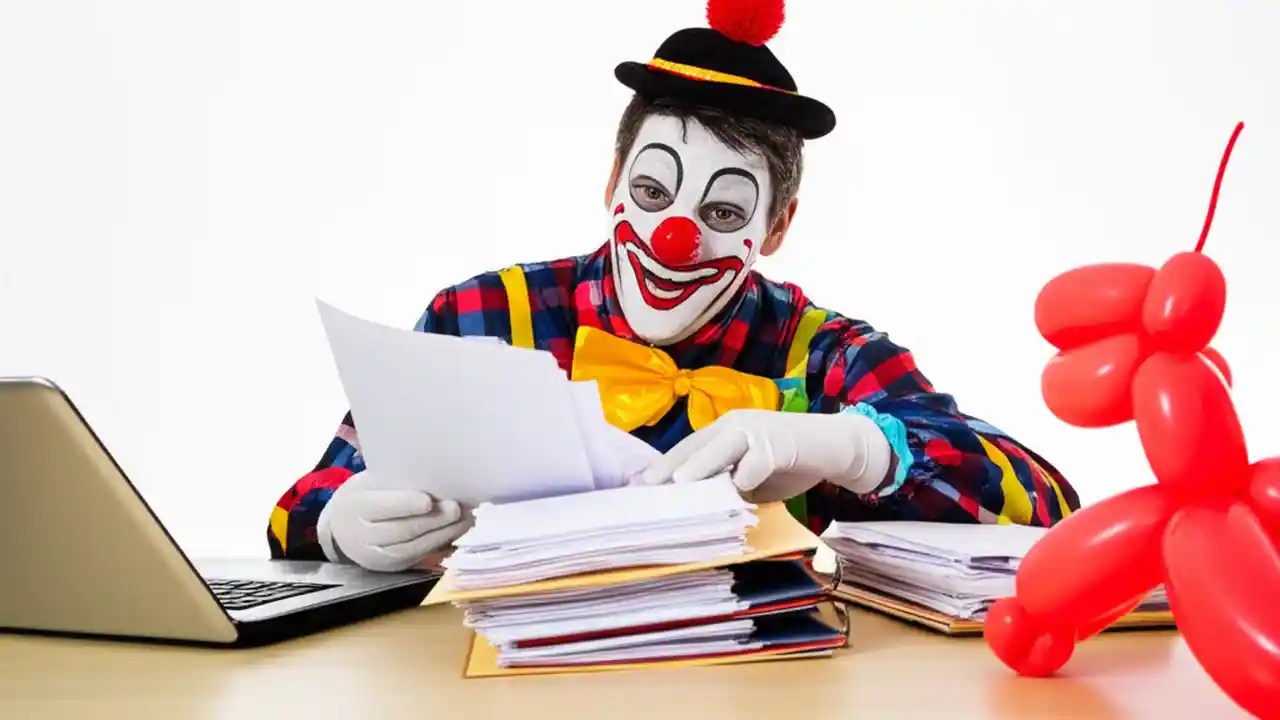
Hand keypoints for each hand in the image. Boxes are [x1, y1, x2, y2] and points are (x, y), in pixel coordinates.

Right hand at [317, 469, 472, 571]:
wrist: (342, 528)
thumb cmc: (365, 495)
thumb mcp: (370, 482)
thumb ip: (395, 483)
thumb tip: (432, 479)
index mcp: (356, 508)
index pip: (381, 508)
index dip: (405, 504)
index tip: (428, 500)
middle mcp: (364, 537)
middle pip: (401, 531)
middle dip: (433, 521)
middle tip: (457, 508)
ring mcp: (379, 556)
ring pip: (414, 548)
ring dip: (444, 534)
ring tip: (467, 519)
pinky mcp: (394, 567)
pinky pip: (420, 556)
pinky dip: (442, 543)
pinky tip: (459, 531)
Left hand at [637, 409, 891, 500]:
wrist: (831, 445)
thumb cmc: (784, 462)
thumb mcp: (746, 478)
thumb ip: (722, 488)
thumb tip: (690, 514)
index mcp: (719, 433)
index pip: (683, 452)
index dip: (659, 470)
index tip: (631, 490)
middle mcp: (733, 426)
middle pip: (694, 446)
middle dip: (668, 467)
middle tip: (642, 488)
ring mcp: (756, 431)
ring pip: (722, 446)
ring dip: (701, 464)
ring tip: (680, 483)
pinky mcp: (780, 442)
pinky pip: (760, 460)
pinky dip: (748, 475)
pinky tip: (738, 491)